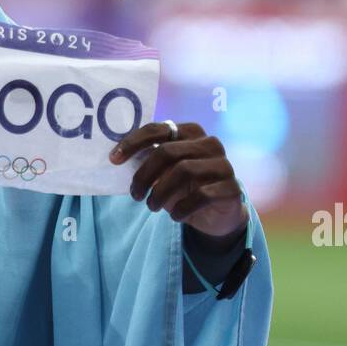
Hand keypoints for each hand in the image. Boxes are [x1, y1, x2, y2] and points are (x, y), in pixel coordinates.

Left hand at [109, 121, 247, 238]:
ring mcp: (224, 164)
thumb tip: (117, 158)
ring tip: (152, 206)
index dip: (133, 142)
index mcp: (191, 132)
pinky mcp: (232, 188)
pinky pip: (202, 195)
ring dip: (160, 193)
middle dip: (144, 175)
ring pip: (184, 171)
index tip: (114, 160)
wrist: (218, 214)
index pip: (159, 129)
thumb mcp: (165, 174)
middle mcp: (210, 143)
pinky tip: (175, 216)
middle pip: (168, 152)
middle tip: (135, 194)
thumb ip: (148, 162)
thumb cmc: (185, 188)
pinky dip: (182, 208)